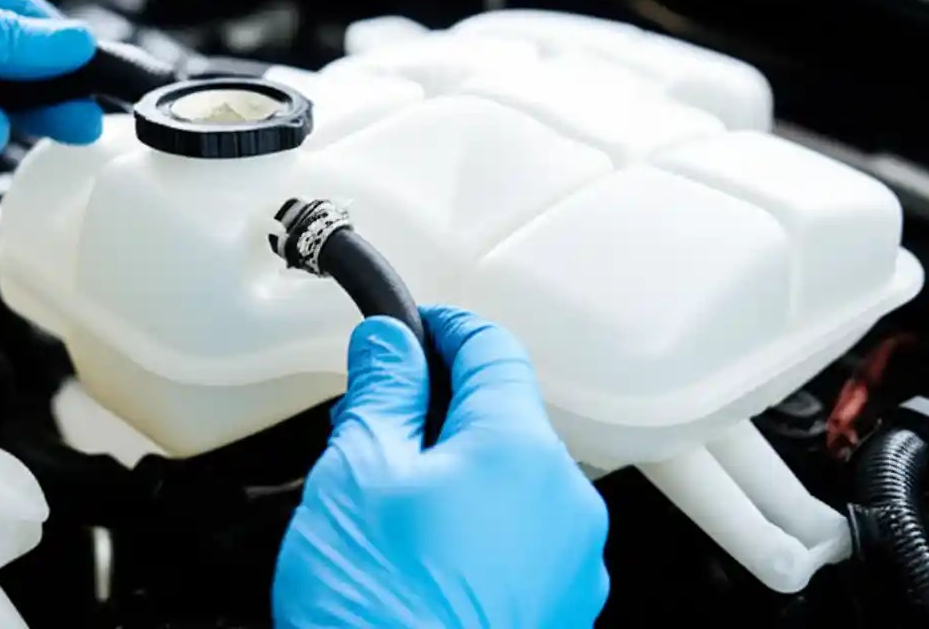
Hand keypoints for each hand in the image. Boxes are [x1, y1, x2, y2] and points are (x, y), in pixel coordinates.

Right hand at [274, 306, 609, 627]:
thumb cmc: (382, 613)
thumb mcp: (359, 475)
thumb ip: (382, 393)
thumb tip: (391, 344)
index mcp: (520, 452)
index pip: (492, 349)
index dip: (444, 328)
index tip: (412, 330)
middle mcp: (564, 504)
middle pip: (503, 418)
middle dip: (439, 410)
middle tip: (372, 428)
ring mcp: (568, 565)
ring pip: (510, 482)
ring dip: (456, 472)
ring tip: (388, 508)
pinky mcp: (557, 612)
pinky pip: (519, 539)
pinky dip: (475, 527)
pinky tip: (420, 557)